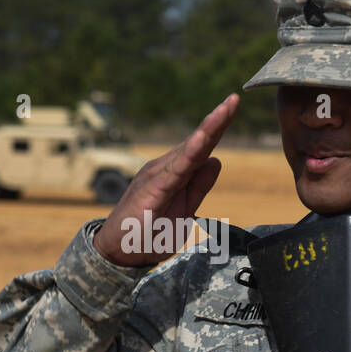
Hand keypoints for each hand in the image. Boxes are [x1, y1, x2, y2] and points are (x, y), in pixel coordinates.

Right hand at [93, 94, 237, 265]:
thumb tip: (216, 160)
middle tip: (234, 99)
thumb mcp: (184, 212)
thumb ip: (198, 187)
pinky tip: (202, 140)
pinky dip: (189, 153)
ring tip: (224, 110)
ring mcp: (156, 176)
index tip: (234, 106)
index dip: (218, 128)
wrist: (116, 252)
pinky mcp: (151, 189)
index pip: (202, 148)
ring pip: (187, 151)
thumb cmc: (148, 233)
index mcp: (175, 173)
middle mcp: (164, 168)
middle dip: (217, 120)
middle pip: (197, 143)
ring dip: (207, 130)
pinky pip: (175, 169)